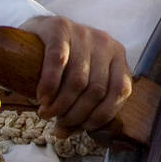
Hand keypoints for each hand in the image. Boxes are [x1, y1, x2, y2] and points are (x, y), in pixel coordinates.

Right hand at [19, 15, 131, 135]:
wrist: (39, 30)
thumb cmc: (63, 62)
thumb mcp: (80, 79)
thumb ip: (79, 104)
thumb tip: (63, 134)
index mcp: (117, 56)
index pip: (121, 91)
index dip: (102, 115)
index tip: (83, 127)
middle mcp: (105, 42)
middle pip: (96, 90)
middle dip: (76, 114)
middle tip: (58, 122)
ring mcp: (83, 32)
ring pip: (78, 80)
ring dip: (60, 104)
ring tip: (46, 113)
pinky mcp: (59, 27)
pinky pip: (58, 60)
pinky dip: (49, 84)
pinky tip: (41, 97)